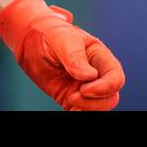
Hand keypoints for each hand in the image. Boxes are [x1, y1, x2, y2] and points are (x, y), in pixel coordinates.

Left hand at [0, 0, 124, 110]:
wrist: (30, 42)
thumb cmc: (50, 34)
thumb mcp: (61, 39)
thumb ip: (74, 57)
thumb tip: (89, 77)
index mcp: (99, 56)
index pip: (115, 77)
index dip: (106, 87)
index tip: (85, 89)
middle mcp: (96, 74)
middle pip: (111, 96)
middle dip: (95, 102)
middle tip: (72, 97)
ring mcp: (85, 87)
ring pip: (99, 106)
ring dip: (87, 108)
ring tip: (69, 100)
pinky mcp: (72, 98)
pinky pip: (83, 111)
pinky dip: (79, 112)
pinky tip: (68, 106)